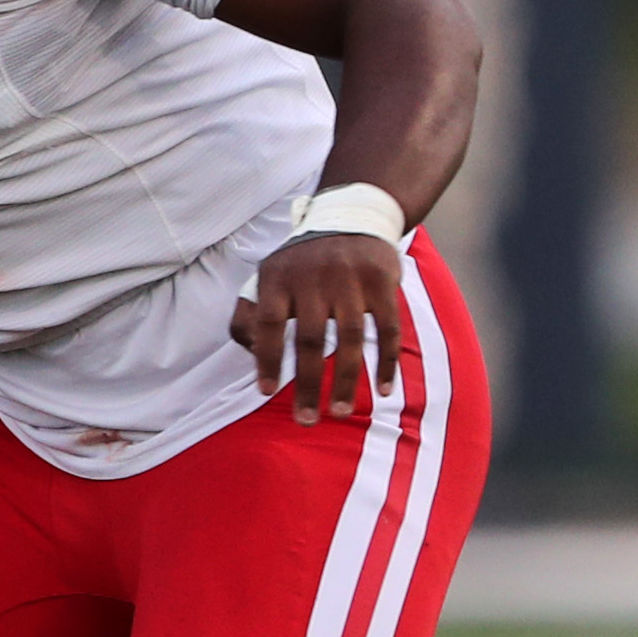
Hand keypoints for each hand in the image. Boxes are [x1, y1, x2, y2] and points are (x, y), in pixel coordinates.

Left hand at [229, 233, 400, 424]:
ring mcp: (351, 278)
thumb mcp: (268, 276)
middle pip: (309, 340)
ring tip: (338, 412)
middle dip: (307, 385)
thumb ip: (250, 314)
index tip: (266, 392)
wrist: (351, 217)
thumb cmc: (301, 263)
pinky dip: (386, 362)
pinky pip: (387, 329)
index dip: (266, 359)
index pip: (267, 323)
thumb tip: (252, 354)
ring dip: (345, 381)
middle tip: (305, 420)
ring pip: (349, 340)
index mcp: (278, 277)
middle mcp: (313, 276)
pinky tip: (383, 390)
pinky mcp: (383, 281)